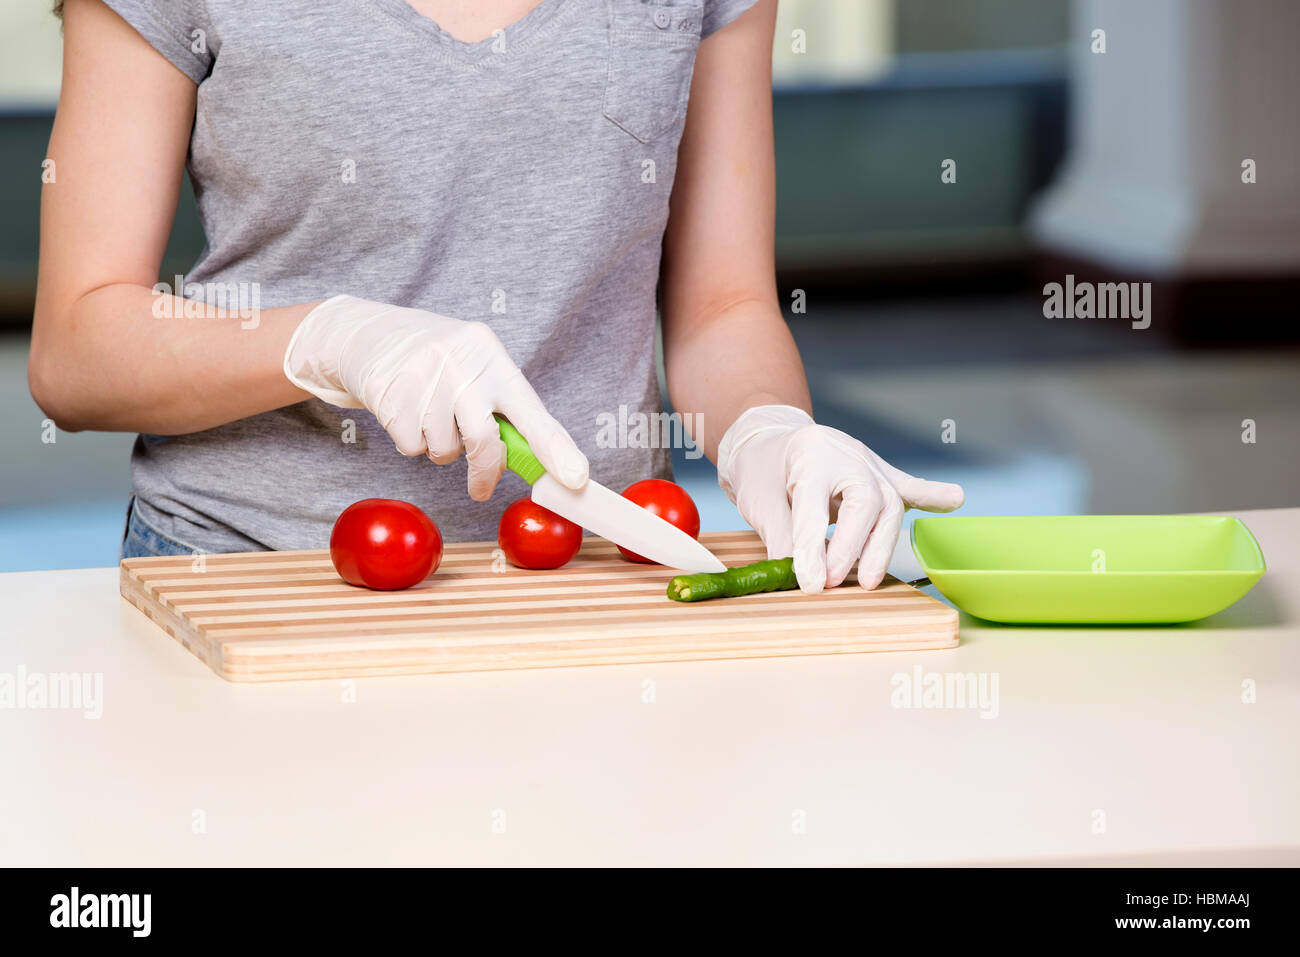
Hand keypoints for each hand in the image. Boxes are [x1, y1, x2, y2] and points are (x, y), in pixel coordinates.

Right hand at [283, 295, 587, 500]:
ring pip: (446, 450)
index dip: (556, 449)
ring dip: (442, 448)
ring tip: (431, 416)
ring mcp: (424, 380)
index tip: (576, 479)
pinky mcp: (392, 397)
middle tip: (481, 488)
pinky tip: (407, 413)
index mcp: (492, 357)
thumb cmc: (439, 362)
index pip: (532, 411)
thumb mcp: (476, 368)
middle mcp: (461, 365)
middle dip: (486, 472)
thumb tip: (538, 462)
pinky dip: (413, 443)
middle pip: (485, 442)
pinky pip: (414, 448)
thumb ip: (505, 409)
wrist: (369, 334)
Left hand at [717, 405, 963, 592]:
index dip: (812, 548)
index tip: (810, 583)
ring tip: (867, 580)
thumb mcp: (757, 500)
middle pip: (865, 501)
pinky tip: (954, 499)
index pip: (814, 507)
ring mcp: (867, 462)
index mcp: (809, 455)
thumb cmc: (762, 468)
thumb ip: (781, 537)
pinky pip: (909, 486)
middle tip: (832, 582)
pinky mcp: (881, 473)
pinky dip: (932, 496)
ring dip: (880, 547)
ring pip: (889, 503)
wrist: (769, 437)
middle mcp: (845, 454)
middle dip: (853, 547)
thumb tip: (801, 577)